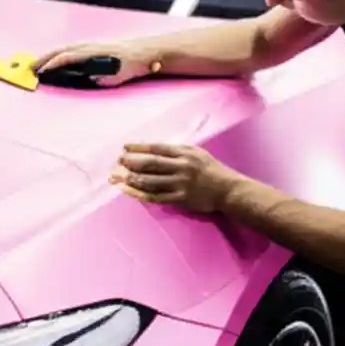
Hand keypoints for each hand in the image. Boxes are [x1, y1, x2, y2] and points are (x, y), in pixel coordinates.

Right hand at [31, 41, 159, 87]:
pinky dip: (58, 53)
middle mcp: (90, 45)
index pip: (66, 57)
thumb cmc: (133, 65)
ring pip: (65, 48)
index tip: (40, 73)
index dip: (52, 65)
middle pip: (61, 50)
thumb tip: (85, 80)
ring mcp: (91, 44)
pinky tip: (54, 59)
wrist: (147, 51)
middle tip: (29, 69)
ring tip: (36, 64)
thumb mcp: (117, 76)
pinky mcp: (94, 46)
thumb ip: (101, 79)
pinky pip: (71, 49)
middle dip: (43, 59)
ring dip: (49, 55)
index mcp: (93, 52)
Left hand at [110, 143, 241, 212]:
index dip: (139, 147)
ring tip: (117, 177)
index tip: (125, 147)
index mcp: (185, 153)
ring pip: (151, 181)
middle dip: (131, 162)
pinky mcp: (180, 198)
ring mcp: (181, 184)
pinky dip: (140, 194)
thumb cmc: (210, 169)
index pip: (157, 148)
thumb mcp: (196, 153)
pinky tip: (128, 191)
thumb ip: (176, 151)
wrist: (227, 190)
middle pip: (151, 163)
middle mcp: (182, 167)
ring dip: (131, 178)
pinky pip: (155, 196)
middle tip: (118, 161)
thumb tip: (151, 150)